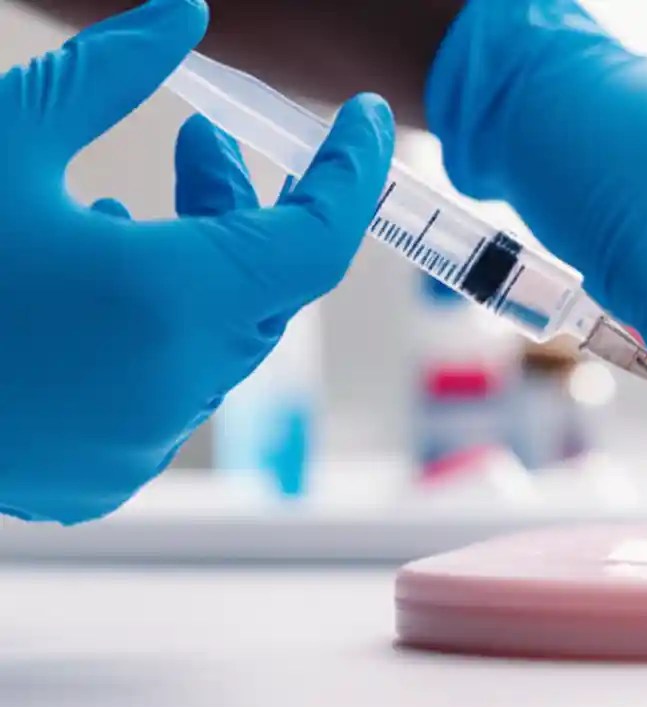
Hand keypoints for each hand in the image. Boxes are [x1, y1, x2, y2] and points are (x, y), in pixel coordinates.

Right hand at [0, 0, 394, 522]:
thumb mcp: (4, 133)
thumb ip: (112, 69)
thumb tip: (185, 12)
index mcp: (169, 302)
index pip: (318, 237)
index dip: (350, 172)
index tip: (365, 122)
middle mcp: (172, 386)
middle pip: (266, 283)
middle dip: (246, 208)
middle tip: (204, 143)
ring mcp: (138, 442)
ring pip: (219, 336)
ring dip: (198, 266)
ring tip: (125, 206)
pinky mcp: (101, 475)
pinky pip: (168, 388)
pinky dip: (159, 330)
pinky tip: (98, 285)